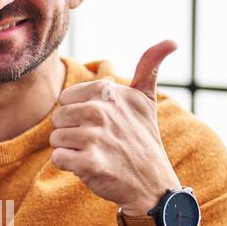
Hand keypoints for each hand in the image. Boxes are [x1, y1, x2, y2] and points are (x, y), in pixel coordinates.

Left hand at [49, 40, 181, 215]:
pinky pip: (58, 158)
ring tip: (95, 154)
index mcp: (108, 92)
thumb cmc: (142, 140)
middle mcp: (101, 111)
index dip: (78, 114)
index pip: (67, 98)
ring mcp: (94, 137)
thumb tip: (170, 41)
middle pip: (58, 118)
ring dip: (71, 150)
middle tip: (99, 142)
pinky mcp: (89, 162)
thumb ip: (149, 67)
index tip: (101, 124)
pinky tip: (90, 167)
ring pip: (56, 138)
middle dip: (72, 132)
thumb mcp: (146, 100)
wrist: (151, 184)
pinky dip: (69, 166)